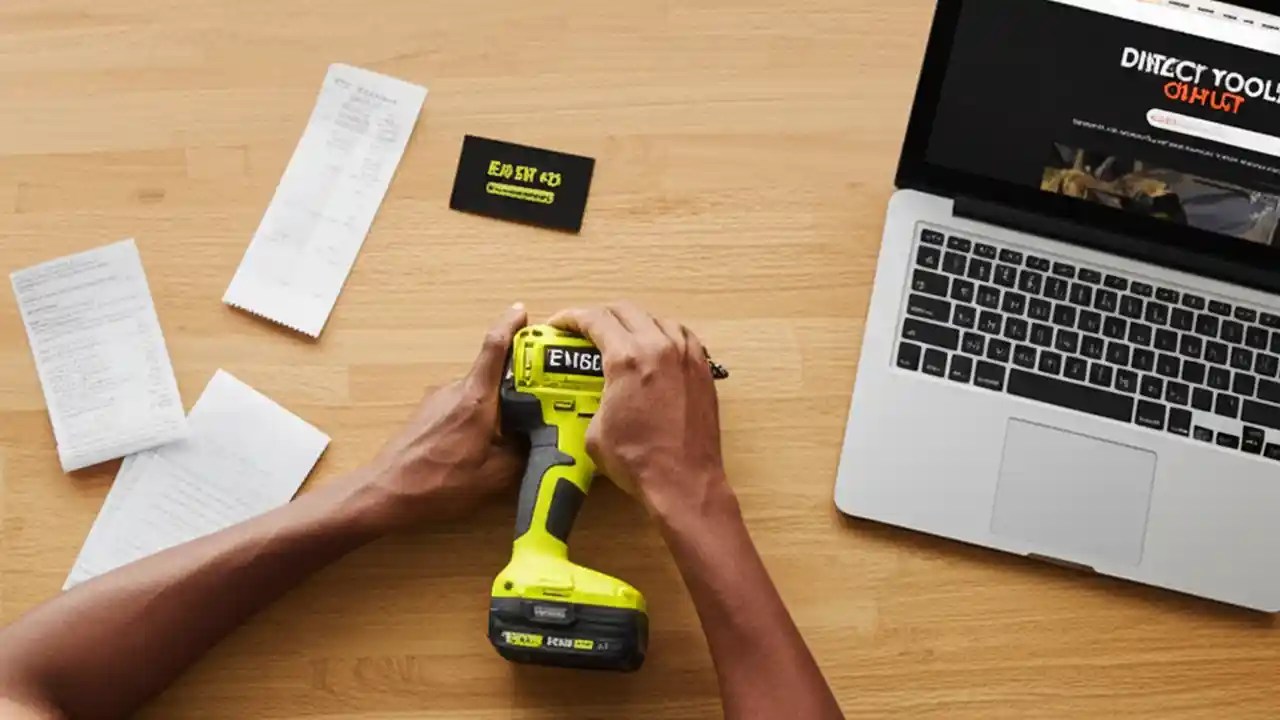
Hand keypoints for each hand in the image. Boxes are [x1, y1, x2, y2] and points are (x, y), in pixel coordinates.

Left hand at [365, 303, 527, 528]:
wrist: (386, 493)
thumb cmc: (438, 484)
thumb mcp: (493, 476)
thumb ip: (520, 454)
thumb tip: (536, 442)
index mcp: (475, 399)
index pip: (494, 348)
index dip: (510, 325)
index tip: (522, 312)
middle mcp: (455, 392)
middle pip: (491, 374)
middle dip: (516, 383)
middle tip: (540, 398)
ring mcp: (437, 402)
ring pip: (476, 395)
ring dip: (495, 407)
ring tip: (513, 432)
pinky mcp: (426, 416)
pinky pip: (460, 408)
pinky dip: (476, 418)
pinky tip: (482, 446)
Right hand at [548, 302, 730, 522]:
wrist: (684, 481)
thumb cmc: (639, 461)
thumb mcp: (594, 431)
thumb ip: (592, 399)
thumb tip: (591, 396)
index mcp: (628, 358)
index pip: (595, 319)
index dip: (571, 318)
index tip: (560, 324)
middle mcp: (660, 347)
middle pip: (625, 311)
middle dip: (600, 316)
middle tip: (585, 330)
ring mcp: (686, 355)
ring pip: (655, 319)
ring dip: (632, 322)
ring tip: (619, 337)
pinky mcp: (702, 369)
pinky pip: (681, 335)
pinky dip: (662, 334)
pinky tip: (654, 347)